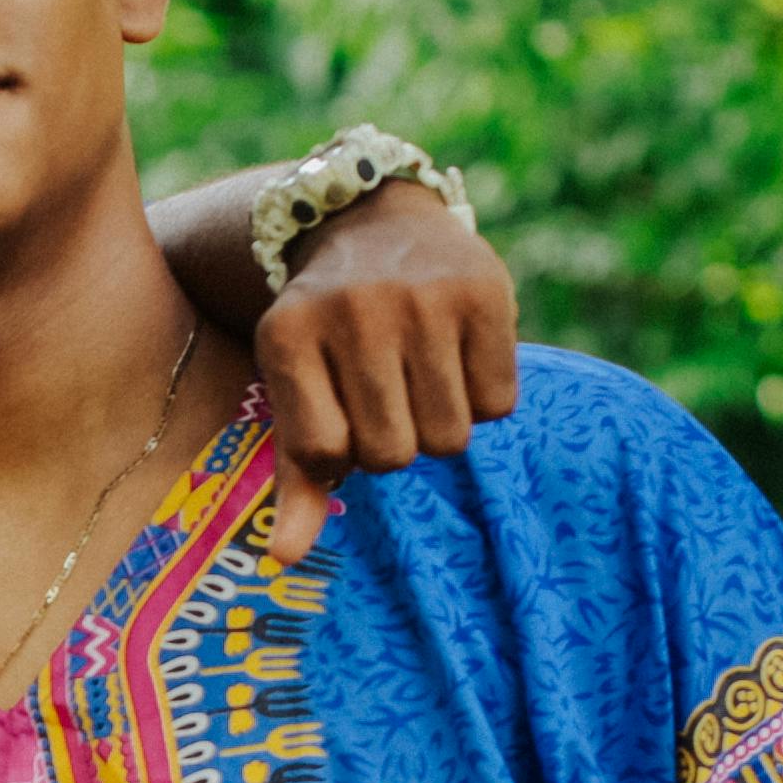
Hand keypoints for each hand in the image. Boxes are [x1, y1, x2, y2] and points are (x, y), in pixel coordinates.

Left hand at [254, 182, 520, 479]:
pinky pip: (499, 404)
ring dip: (441, 427)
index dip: (341, 451)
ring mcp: (422, 298)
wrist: (375, 223)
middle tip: (388, 397)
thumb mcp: (295, 387)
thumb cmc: (328, 331)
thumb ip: (294, 475)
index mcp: (287, 336)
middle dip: (394, 444)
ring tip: (422, 377)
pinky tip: (460, 356)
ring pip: (450, 438)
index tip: (340, 412)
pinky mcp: (484, 292)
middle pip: (392, 455)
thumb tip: (283, 559)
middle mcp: (353, 311)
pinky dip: (485, 397)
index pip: (325, 455)